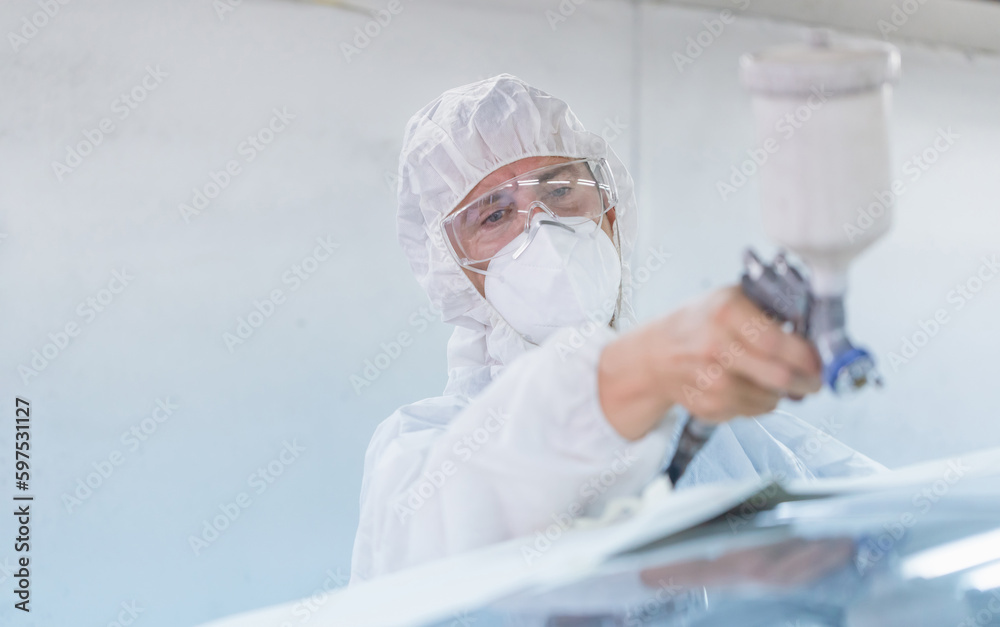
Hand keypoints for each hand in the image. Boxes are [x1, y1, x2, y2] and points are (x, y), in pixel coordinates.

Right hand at [599, 286, 821, 439]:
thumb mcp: (731, 298)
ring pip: (769, 400)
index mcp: (726, 312)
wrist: (655, 354)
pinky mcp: (707, 406)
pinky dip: (757, 403)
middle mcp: (715, 347)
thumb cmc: (700, 322)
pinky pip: (751, 412)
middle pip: (779, 377)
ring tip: (773, 381)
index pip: (779, 342)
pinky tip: (746, 388)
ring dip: (780, 394)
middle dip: (805, 383)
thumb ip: (771, 309)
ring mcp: (709, 380)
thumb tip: (814, 332)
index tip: (817, 362)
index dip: (807, 357)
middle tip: (813, 382)